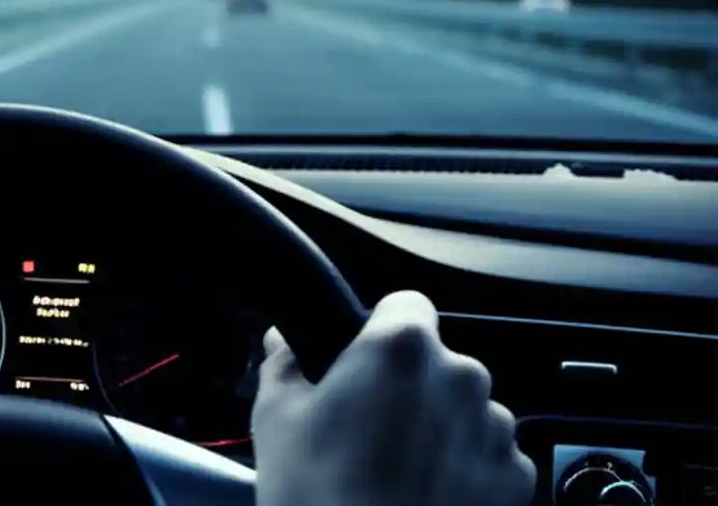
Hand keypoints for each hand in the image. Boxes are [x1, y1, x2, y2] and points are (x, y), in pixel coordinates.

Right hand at [252, 291, 535, 505]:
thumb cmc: (317, 495)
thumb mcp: (276, 419)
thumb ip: (285, 365)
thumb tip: (284, 342)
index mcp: (401, 347)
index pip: (405, 303)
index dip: (379, 329)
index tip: (361, 360)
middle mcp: (460, 376)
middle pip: (436, 360)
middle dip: (408, 384)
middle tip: (367, 426)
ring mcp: (494, 428)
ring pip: (463, 407)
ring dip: (438, 425)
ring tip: (394, 467)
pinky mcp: (514, 476)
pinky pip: (487, 453)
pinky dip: (462, 467)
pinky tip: (423, 493)